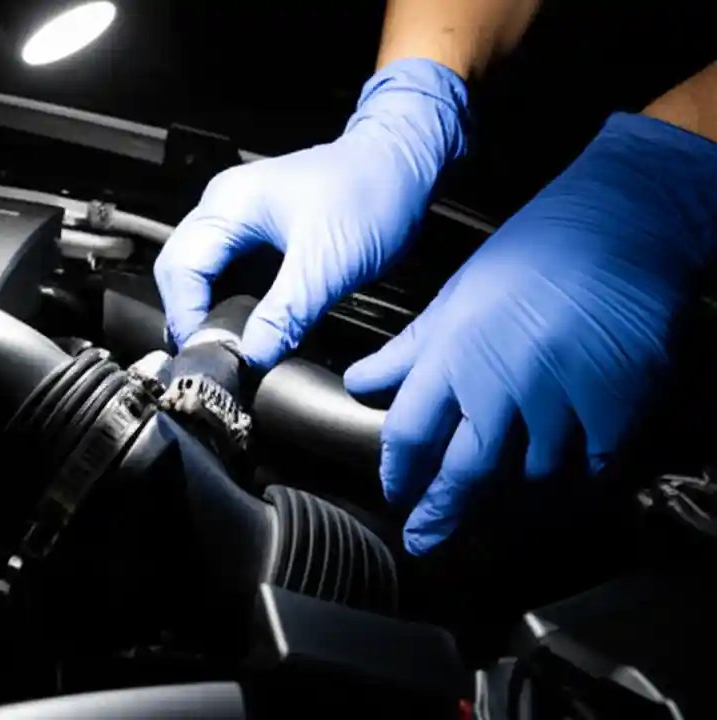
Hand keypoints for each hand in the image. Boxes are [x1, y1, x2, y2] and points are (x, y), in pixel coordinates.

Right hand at [154, 58, 467, 369]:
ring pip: (201, 278)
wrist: (405, 163)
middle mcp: (224, 210)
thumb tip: (251, 357)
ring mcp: (239, 222)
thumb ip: (285, 315)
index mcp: (229, 206)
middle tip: (211, 360)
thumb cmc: (371, 191)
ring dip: (209, 315)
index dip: (187, 317)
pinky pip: (228, 277)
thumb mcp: (328, 264)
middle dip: (191, 318)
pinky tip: (246, 332)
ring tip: (227, 353)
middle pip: (180, 273)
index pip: (181, 269)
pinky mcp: (258, 238)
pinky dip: (230, 307)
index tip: (206, 356)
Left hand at [345, 113, 716, 554]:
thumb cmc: (532, 253)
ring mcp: (562, 401)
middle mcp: (502, 386)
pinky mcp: (617, 409)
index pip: (410, 435)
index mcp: (454, 355)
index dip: (399, 474)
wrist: (621, 227)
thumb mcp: (454, 297)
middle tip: (425, 542)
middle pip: (465, 474)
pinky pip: (589, 471)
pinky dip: (570, 491)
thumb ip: (409, 350)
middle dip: (441, 515)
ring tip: (488, 524)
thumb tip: (362, 384)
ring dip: (506, 510)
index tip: (396, 495)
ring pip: (529, 481)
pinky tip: (552, 501)